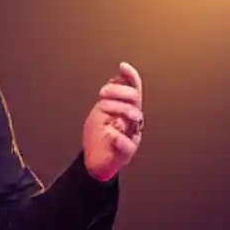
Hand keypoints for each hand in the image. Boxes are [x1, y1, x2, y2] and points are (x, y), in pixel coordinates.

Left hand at [82, 62, 143, 181]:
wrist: (94, 163)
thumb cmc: (98, 138)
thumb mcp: (99, 113)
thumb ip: (109, 98)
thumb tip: (116, 80)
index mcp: (126, 110)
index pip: (134, 89)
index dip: (131, 76)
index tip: (122, 66)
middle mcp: (132, 121)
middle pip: (135, 97)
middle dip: (118, 91)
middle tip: (102, 94)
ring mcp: (131, 135)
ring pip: (134, 114)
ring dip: (117, 109)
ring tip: (104, 112)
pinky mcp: (128, 151)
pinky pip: (126, 143)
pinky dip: (117, 138)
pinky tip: (110, 135)